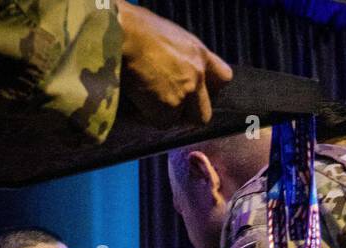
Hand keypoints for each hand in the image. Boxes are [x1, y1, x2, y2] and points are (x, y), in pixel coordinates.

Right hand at [117, 2, 232, 126]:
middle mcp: (197, 75)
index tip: (198, 93)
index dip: (211, 91)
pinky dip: (146, 115)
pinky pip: (158, 122)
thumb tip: (176, 71)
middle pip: (204, 115)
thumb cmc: (136, 27)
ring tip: (145, 96)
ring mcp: (184, 94)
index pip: (224, 79)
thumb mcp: (169, 36)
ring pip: (177, 120)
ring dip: (162, 114)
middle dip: (187, 116)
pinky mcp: (168, 108)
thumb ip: (181, 57)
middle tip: (168, 107)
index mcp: (199, 53)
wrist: (122, 33)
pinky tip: (136, 99)